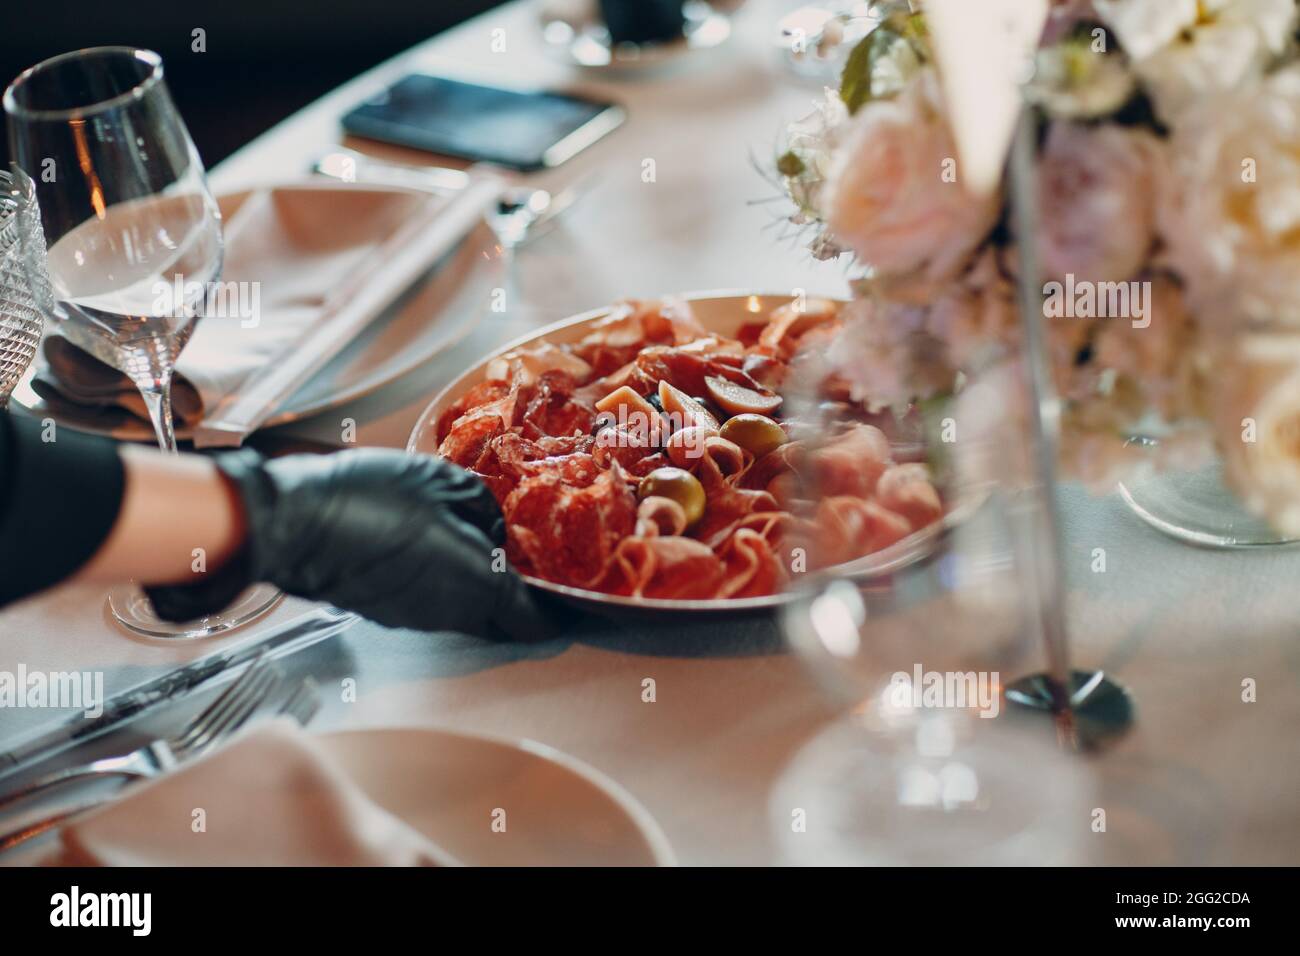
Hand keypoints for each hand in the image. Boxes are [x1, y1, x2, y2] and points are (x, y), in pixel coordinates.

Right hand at [147, 449, 542, 639]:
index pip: (535, 622)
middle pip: (505, 624)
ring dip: (485, 594)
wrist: (294, 523)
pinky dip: (451, 588)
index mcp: (478, 587)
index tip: (575, 602)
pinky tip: (443, 552)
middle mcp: (452, 615)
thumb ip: (483, 509)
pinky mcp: (388, 611)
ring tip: (489, 552)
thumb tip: (494, 530)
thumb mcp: (444, 482)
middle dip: (525, 605)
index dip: (560, 615)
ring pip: (469, 615)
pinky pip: (436, 606)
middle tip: (536, 571)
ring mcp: (417, 618)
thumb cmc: (372, 498)